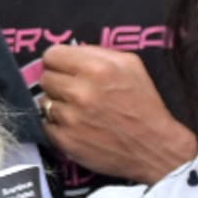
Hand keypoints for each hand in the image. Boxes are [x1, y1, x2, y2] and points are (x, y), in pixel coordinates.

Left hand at [34, 45, 197, 184]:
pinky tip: (77, 126)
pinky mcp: (64, 140)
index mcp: (96, 68)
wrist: (153, 147)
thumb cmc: (143, 103)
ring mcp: (70, 118)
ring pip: (44, 102)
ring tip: (79, 110)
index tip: (66, 68)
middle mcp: (80, 92)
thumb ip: (98, 52)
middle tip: (75, 91)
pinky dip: (58, 125)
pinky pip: (46, 124)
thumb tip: (71, 50)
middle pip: (45, 78)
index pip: (52, 55)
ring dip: (58, 104)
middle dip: (59, 82)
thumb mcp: (130, 65)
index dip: (59, 61)